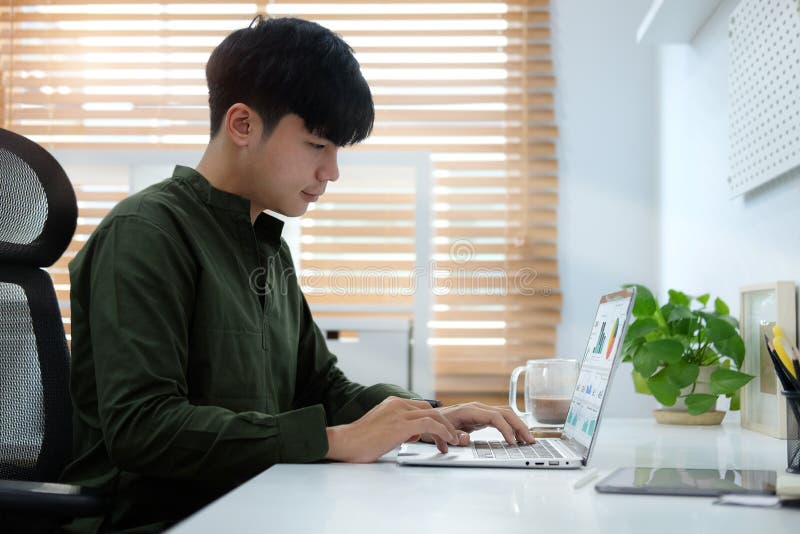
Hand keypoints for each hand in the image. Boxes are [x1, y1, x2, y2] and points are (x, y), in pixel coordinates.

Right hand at [324, 397, 460, 462]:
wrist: (345, 442)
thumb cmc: (360, 441)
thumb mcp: (383, 429)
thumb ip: (399, 428)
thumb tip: (413, 435)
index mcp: (392, 403)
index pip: (421, 408)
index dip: (434, 420)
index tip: (441, 433)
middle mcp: (397, 404)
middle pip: (430, 410)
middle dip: (443, 424)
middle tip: (450, 439)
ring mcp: (399, 413)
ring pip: (433, 415)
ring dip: (446, 429)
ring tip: (452, 442)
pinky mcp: (401, 424)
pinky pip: (429, 424)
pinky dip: (442, 431)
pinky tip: (447, 440)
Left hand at [420, 402, 533, 446]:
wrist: (429, 419)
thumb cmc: (434, 425)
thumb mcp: (440, 433)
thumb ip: (453, 436)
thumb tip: (465, 438)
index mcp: (469, 410)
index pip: (494, 416)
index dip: (505, 429)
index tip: (513, 442)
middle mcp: (478, 408)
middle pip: (505, 412)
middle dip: (519, 426)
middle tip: (530, 441)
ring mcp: (481, 411)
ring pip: (506, 414)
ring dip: (518, 425)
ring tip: (529, 440)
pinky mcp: (482, 417)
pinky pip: (501, 419)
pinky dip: (512, 426)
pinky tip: (517, 437)